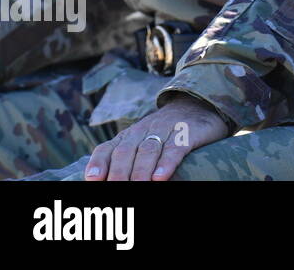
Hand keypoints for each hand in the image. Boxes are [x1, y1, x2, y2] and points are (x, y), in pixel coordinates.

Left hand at [85, 96, 228, 180]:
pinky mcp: (187, 132)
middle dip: (118, 173)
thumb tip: (109, 181)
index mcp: (129, 135)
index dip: (98, 163)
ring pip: (148, 150)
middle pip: (126, 151)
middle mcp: (144, 130)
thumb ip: (128, 159)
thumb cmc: (168, 133)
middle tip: (115, 188)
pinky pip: (174, 148)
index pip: (108, 148)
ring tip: (138, 187)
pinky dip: (166, 164)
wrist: (201, 105)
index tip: (93, 179)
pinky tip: (160, 178)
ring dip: (140, 171)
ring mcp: (166, 129)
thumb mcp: (144, 141)